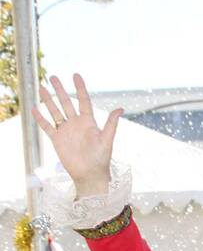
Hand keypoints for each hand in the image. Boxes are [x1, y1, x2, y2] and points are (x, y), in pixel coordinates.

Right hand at [31, 73, 122, 194]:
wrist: (90, 175)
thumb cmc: (101, 159)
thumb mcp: (107, 140)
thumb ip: (111, 124)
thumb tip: (121, 108)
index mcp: (88, 122)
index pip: (84, 101)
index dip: (80, 88)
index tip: (75, 75)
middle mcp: (76, 124)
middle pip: (66, 102)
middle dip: (60, 90)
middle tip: (53, 77)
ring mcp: (66, 131)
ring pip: (55, 112)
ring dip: (48, 100)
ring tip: (41, 87)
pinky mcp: (57, 140)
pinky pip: (47, 127)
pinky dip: (40, 118)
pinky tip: (34, 109)